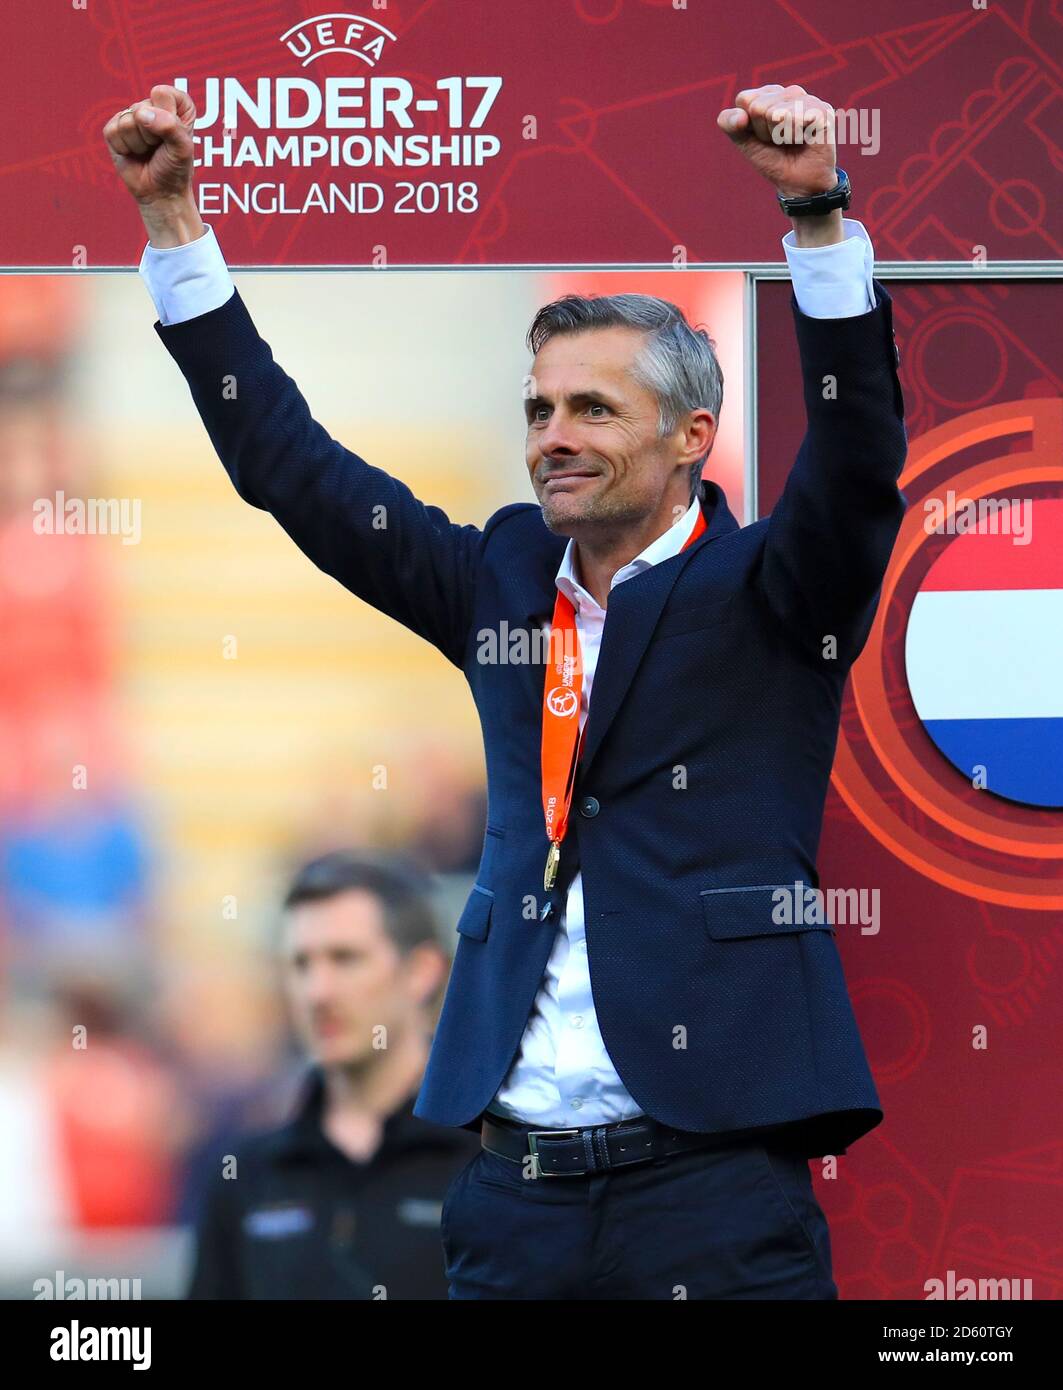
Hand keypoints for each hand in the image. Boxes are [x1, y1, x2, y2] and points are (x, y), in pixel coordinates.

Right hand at [103, 84, 203, 244]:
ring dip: (139, 143)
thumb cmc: (175, 169)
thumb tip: (141, 114)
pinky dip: (124, 148)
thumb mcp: (183, 147)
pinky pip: (113, 131)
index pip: (163, 93)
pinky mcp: (114, 129)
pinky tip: (133, 154)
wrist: (160, 194)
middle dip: (153, 135)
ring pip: (127, 121)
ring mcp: (131, 117)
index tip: (175, 135)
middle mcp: (152, 106)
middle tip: (159, 148)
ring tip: (147, 152)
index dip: (169, 117)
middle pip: (143, 107)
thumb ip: (169, 125)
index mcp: (175, 104)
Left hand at [717, 84, 836, 197]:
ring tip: (791, 141)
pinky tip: (804, 139)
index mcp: (769, 94)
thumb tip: (740, 116)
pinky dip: (794, 137)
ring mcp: (807, 99)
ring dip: (780, 136)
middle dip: (764, 131)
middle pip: (758, 107)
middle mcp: (789, 92)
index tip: (763, 136)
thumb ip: (730, 124)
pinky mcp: (821, 110)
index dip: (749, 124)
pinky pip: (794, 119)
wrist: (797, 183)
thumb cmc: (773, 159)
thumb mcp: (744, 141)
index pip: (744, 99)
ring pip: (775, 113)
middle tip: (779, 141)